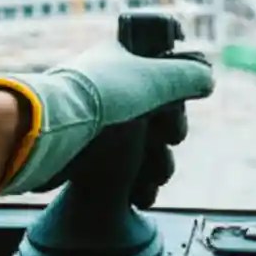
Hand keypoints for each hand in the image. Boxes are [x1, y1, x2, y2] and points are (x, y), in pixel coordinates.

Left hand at [0, 41, 214, 194]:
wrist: (48, 133)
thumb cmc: (99, 96)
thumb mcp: (154, 77)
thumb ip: (188, 76)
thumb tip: (207, 79)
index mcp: (121, 62)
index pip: (161, 74)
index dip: (176, 93)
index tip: (176, 103)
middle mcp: (111, 92)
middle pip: (159, 116)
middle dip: (170, 133)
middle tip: (165, 136)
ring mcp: (101, 126)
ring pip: (146, 149)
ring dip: (158, 165)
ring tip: (153, 174)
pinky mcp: (90, 158)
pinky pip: (126, 174)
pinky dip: (138, 185)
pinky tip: (141, 193)